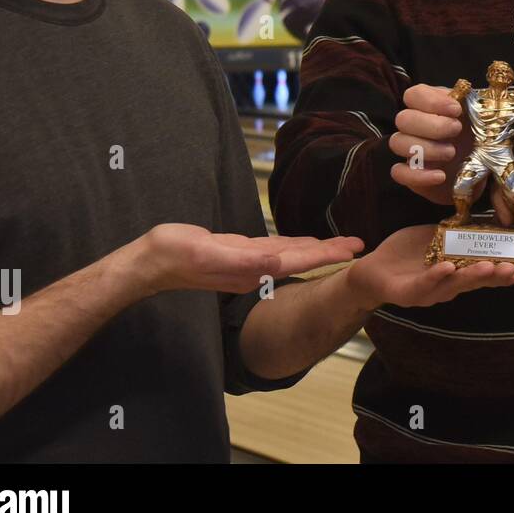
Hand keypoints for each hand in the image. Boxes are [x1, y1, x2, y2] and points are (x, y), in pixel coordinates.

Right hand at [130, 224, 362, 296]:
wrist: (153, 260)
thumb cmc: (179, 254)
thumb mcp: (211, 252)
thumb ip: (246, 259)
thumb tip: (277, 262)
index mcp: (255, 269)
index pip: (301, 261)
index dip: (328, 255)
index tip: (355, 250)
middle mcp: (257, 269)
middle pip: (302, 258)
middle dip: (331, 252)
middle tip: (360, 244)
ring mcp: (249, 263)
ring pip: (291, 254)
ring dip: (316, 249)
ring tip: (340, 245)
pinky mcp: (240, 253)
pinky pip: (275, 249)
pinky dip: (294, 245)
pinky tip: (302, 243)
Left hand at [344, 224, 513, 308]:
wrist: (370, 268)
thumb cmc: (406, 253)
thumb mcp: (436, 237)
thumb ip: (458, 234)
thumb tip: (484, 219)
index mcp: (455, 273)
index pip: (482, 274)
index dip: (501, 272)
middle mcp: (445, 287)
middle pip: (472, 282)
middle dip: (494, 276)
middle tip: (513, 270)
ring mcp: (427, 292)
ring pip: (452, 285)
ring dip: (470, 277)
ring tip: (488, 267)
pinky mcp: (406, 292)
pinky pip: (423, 285)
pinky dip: (436, 276)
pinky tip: (448, 267)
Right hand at [389, 73, 513, 204]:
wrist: (483, 172)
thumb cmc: (488, 138)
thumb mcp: (506, 119)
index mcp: (435, 105)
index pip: (415, 93)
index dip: (431, 100)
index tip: (457, 110)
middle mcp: (419, 125)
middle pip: (404, 117)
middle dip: (429, 124)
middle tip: (455, 132)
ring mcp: (413, 150)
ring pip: (398, 142)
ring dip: (424, 148)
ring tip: (451, 155)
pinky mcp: (412, 174)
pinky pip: (398, 172)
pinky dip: (416, 174)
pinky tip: (440, 176)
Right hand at [492, 154, 513, 265]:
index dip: (505, 187)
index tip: (507, 213)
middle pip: (505, 182)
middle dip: (502, 203)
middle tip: (508, 226)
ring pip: (504, 199)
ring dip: (502, 216)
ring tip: (509, 234)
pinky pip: (509, 214)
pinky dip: (506, 225)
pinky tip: (509, 238)